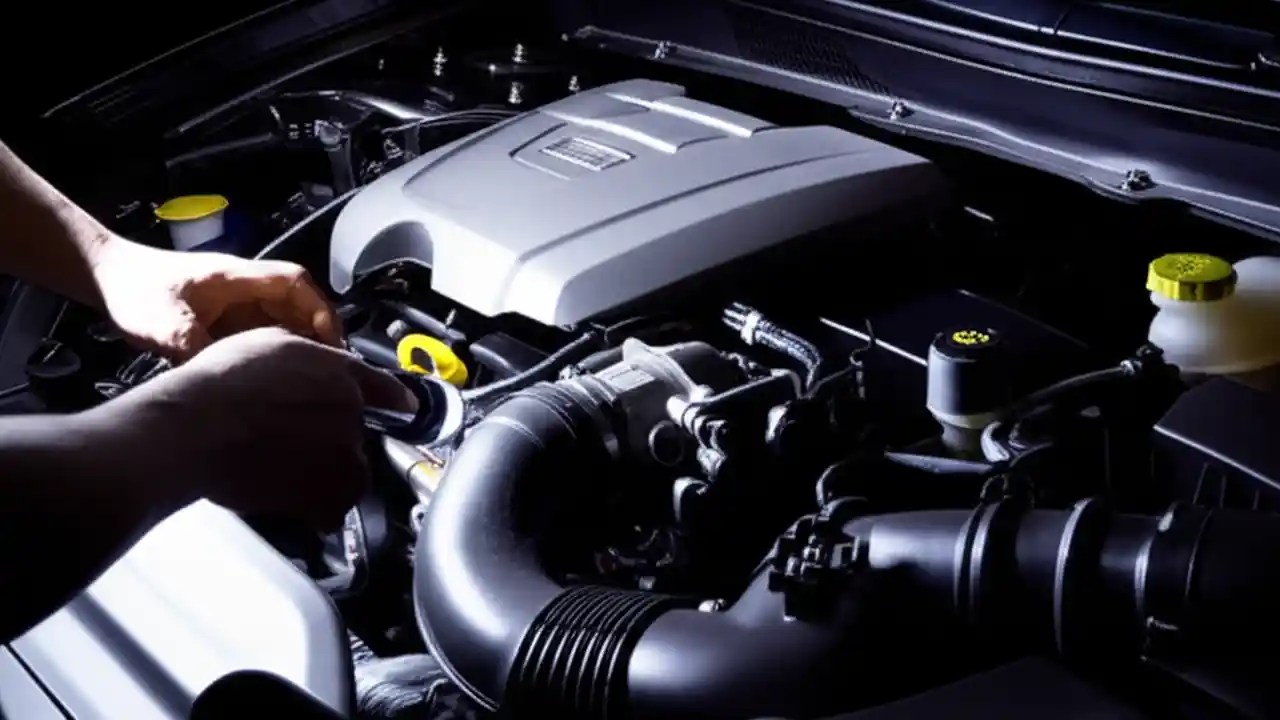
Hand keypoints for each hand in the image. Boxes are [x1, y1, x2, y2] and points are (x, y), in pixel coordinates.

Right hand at [80, 327, 414, 529]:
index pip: (384, 387)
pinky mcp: (327, 493)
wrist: (196, 428)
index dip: (394, 400)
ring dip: (330, 477)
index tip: (403, 408)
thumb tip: (320, 363)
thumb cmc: (218, 384)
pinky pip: (335, 508)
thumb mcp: (267, 343)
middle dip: (334, 442)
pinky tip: (293, 503)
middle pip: (358, 434)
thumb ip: (307, 356)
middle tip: (294, 446)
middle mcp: (350, 410)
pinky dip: (319, 510)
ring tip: (290, 476)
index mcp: (339, 371)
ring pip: (352, 472)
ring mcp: (342, 453)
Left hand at [92, 239, 340, 360]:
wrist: (107, 276)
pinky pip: (262, 331)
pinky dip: (276, 350)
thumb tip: (222, 375)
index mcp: (237, 277)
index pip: (295, 283)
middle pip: (298, 302)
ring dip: (298, 343)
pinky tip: (275, 377)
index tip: (330, 344)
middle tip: (327, 372)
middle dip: (317, 333)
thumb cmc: (134, 290)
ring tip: (308, 378)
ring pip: (283, 318)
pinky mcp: (226, 316)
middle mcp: (245, 286)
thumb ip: (192, 345)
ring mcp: (237, 300)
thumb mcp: (160, 321)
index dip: (319, 311)